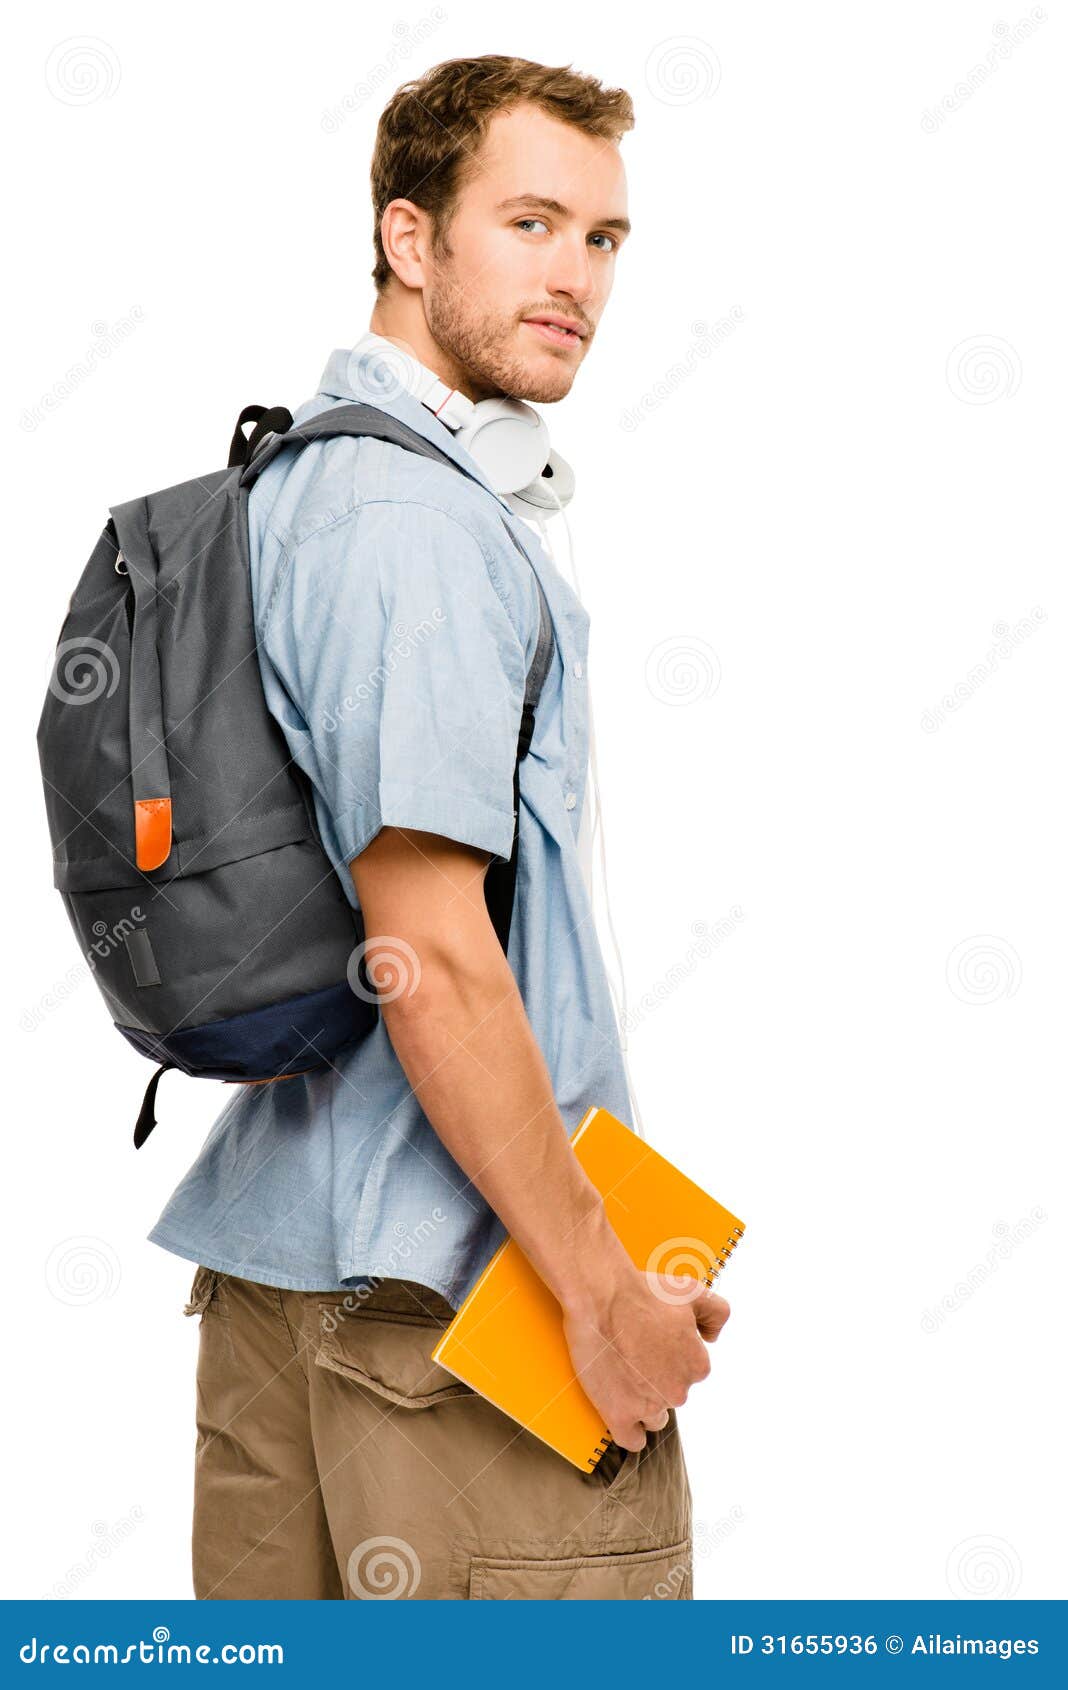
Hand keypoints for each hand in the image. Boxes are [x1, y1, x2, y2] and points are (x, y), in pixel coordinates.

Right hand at [561, 1266, 730, 1451]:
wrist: (602, 1296)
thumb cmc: (644, 1290)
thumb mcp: (693, 1291)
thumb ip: (716, 1314)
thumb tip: (712, 1337)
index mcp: (697, 1365)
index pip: (689, 1374)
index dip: (670, 1359)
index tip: (652, 1345)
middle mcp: (678, 1390)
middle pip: (671, 1395)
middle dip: (656, 1381)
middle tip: (633, 1355)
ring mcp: (649, 1406)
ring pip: (654, 1418)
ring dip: (643, 1404)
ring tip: (624, 1380)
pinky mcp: (619, 1415)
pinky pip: (632, 1441)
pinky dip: (628, 1430)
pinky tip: (621, 1413)